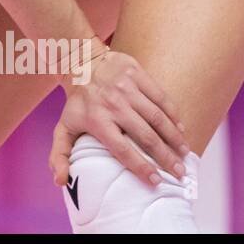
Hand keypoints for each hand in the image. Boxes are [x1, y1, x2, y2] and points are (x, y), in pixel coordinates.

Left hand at [49, 41, 188, 187]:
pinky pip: (161, 96)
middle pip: (145, 136)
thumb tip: (59, 182)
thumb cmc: (77, 102)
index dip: (140, 167)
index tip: (155, 181)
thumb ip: (59, 155)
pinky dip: (173, 114)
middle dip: (165, 157)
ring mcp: (126, 87)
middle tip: (179, 173)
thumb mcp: (63, 127)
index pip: (122, 149)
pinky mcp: (136, 73)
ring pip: (157, 117)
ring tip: (184, 154)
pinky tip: (181, 129)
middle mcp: (113, 104)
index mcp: (96, 120)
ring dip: (174, 138)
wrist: (80, 62)